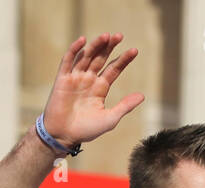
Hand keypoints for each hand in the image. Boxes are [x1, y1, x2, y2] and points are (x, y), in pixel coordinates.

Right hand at [41, 33, 144, 148]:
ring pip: (86, 56)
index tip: (134, 50)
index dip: (123, 59)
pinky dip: (74, 50)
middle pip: (101, 58)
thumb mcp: (110, 118)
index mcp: (101, 88)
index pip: (114, 69)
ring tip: (106, 36)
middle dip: (109, 47)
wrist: (64, 135)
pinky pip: (68, 61)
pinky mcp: (62, 79)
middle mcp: (89, 80)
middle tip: (119, 36)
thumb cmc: (87, 130)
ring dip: (95, 45)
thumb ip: (125, 106)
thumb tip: (142, 96)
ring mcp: (75, 78)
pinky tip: (83, 40)